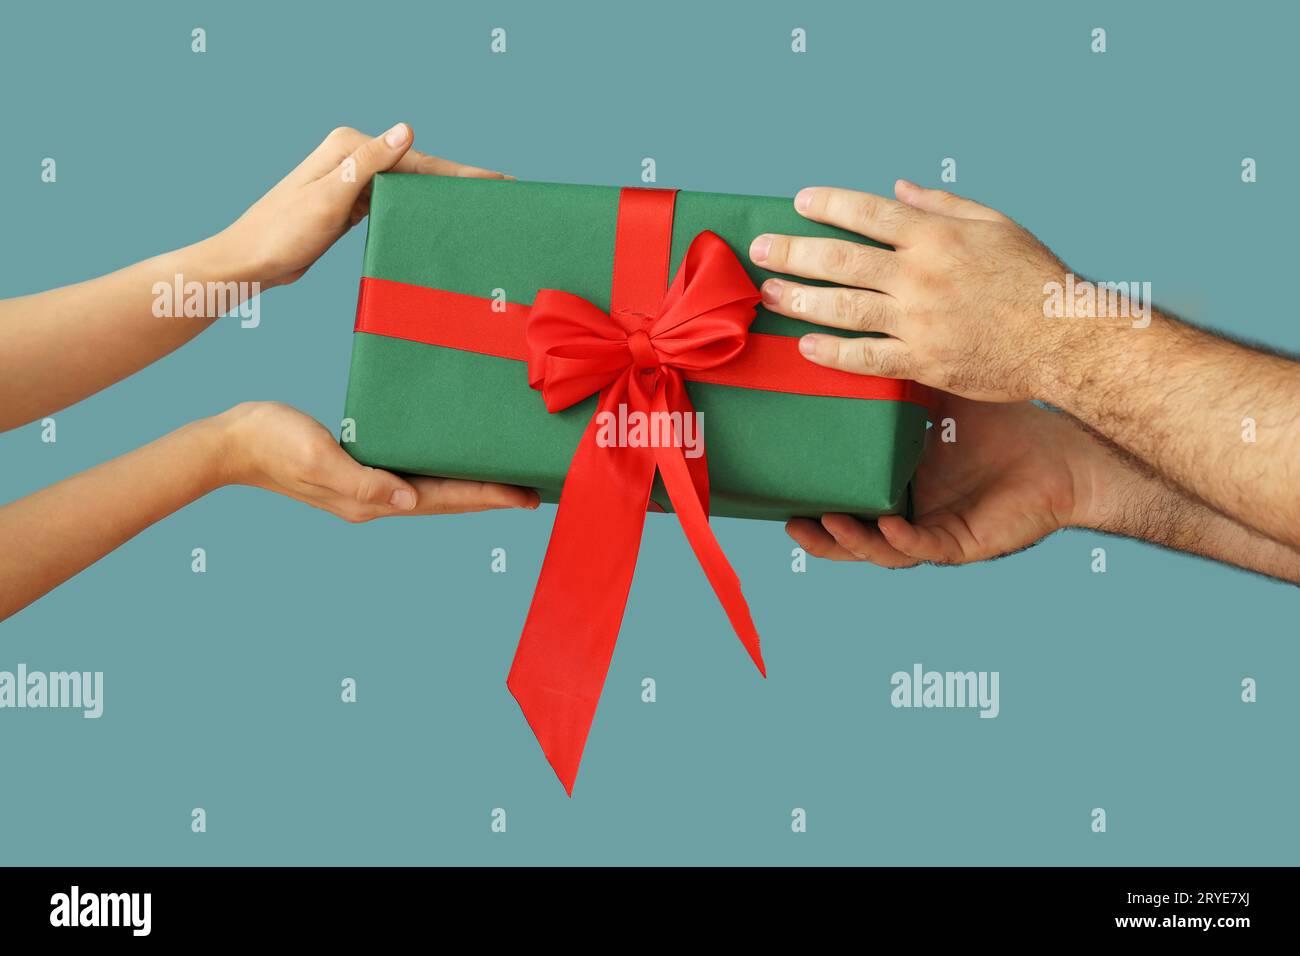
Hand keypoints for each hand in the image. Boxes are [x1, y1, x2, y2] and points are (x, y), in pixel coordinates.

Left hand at [213, 124, 507, 287]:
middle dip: (458, 182)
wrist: (249, 261)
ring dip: (440, 197)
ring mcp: (351, 180)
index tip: (496, 179)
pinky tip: (439, 219)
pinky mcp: (349, 204)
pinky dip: (417, 210)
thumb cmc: (281, 233)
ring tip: (479, 207)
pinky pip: (393, 203)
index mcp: (349, 148)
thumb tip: (405, 130)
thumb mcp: (327, 197)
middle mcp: (352, 157)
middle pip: (416, 170)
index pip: (415, 159)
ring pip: (408, 187)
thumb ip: (367, 164)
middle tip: (500, 193)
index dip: (459, 171)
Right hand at [214, 402, 537, 520]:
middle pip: (448, 501)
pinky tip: (455, 464)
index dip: (487, 497)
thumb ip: (361, 481)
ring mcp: (368, 489)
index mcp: (369, 499)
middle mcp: (376, 500)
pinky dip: (442, 473)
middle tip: (534, 493)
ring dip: (472, 489)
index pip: (443, 500)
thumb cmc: (271, 442)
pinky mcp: (360, 471)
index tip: (526, 497)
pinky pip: (413, 476)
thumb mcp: (316, 457)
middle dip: (491, 497)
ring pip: (434, 491)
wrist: (231, 442)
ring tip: (508, 483)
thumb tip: (407, 501)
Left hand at [750, 181, 1068, 401]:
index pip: (869, 213)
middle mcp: (920, 276)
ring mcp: (919, 321)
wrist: (1064, 336)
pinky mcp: (924, 362)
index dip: (830, 205)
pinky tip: (806, 347)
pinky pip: (868, 358)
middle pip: (842, 260)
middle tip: (761, 250)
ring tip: (771, 293)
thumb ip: (943, 205)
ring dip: (802, 300)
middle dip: (795, 252)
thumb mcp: (996, 223)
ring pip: (845, 308)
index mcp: (937, 237)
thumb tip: (900, 187)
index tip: (800, 202)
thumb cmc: (1033, 278)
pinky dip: (834, 353)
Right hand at [787, 394, 1092, 565]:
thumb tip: (859, 336)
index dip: (814, 500)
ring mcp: (933, 532)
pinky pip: (924, 549)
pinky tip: (888, 528)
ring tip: (828, 523)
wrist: (1062, 453)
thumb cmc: (1002, 424)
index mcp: (898, 485)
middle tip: (788, 522)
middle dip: (820, 536)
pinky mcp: (962, 545)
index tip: (779, 491)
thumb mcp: (939, 396)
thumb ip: (900, 376)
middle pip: (852, 535)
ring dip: (852, 542)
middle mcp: (910, 515)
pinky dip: (903, 542)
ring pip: (881, 551)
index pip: (847, 498)